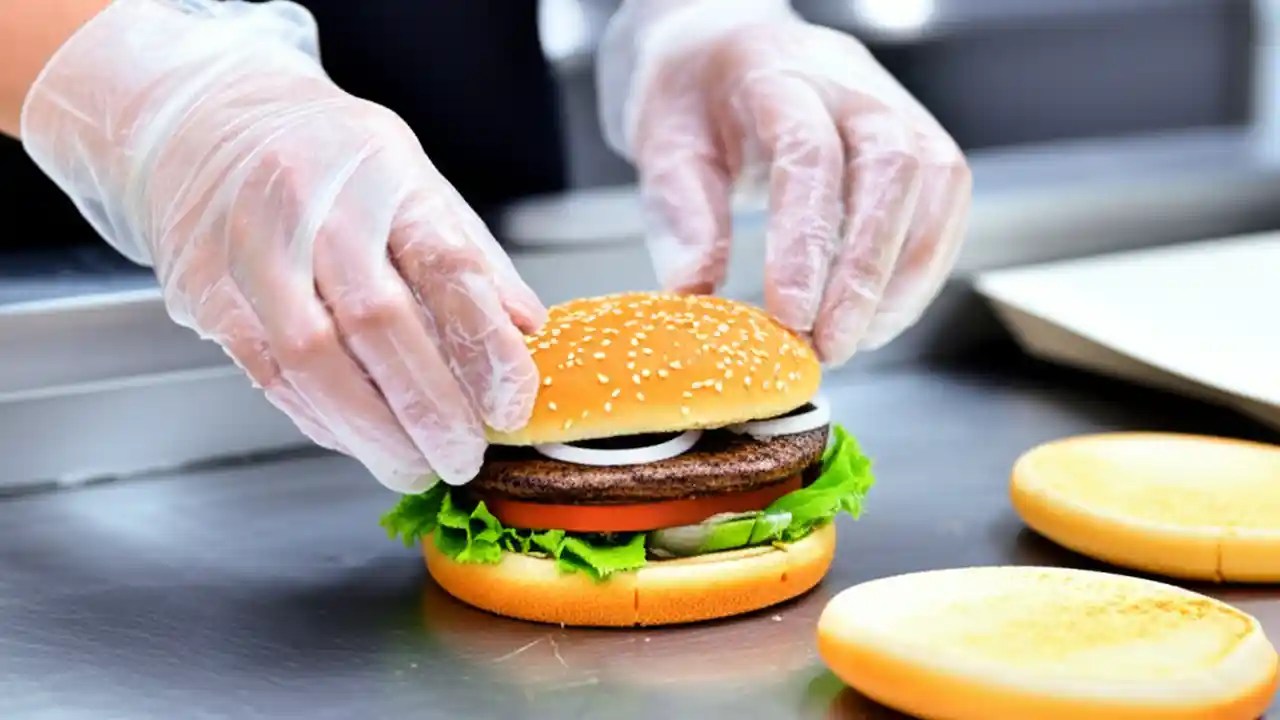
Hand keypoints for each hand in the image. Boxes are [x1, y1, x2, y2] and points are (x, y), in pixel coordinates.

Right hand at [21, 0, 544, 490]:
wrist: (205, 121)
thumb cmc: (330, 162)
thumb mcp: (415, 182)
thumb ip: (472, 258)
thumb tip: (526, 333)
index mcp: (386, 172)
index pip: (448, 266)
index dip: (485, 347)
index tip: (511, 404)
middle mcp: (314, 202)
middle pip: (377, 321)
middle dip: (429, 408)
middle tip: (462, 456)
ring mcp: (250, 244)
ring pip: (311, 359)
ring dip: (370, 432)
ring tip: (411, 465)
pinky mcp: (205, 287)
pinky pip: (266, 372)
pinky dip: (319, 418)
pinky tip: (354, 438)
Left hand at [598, 0, 971, 364]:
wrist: (725, 49)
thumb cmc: (694, 100)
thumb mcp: (663, 149)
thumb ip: (683, 219)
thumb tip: (695, 296)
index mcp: (775, 76)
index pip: (808, 156)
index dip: (806, 243)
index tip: (791, 317)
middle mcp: (850, 83)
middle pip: (891, 169)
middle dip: (868, 272)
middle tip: (831, 345)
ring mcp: (895, 104)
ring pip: (938, 183)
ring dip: (904, 277)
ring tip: (857, 338)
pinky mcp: (920, 137)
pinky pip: (946, 201)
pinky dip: (921, 268)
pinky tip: (881, 314)